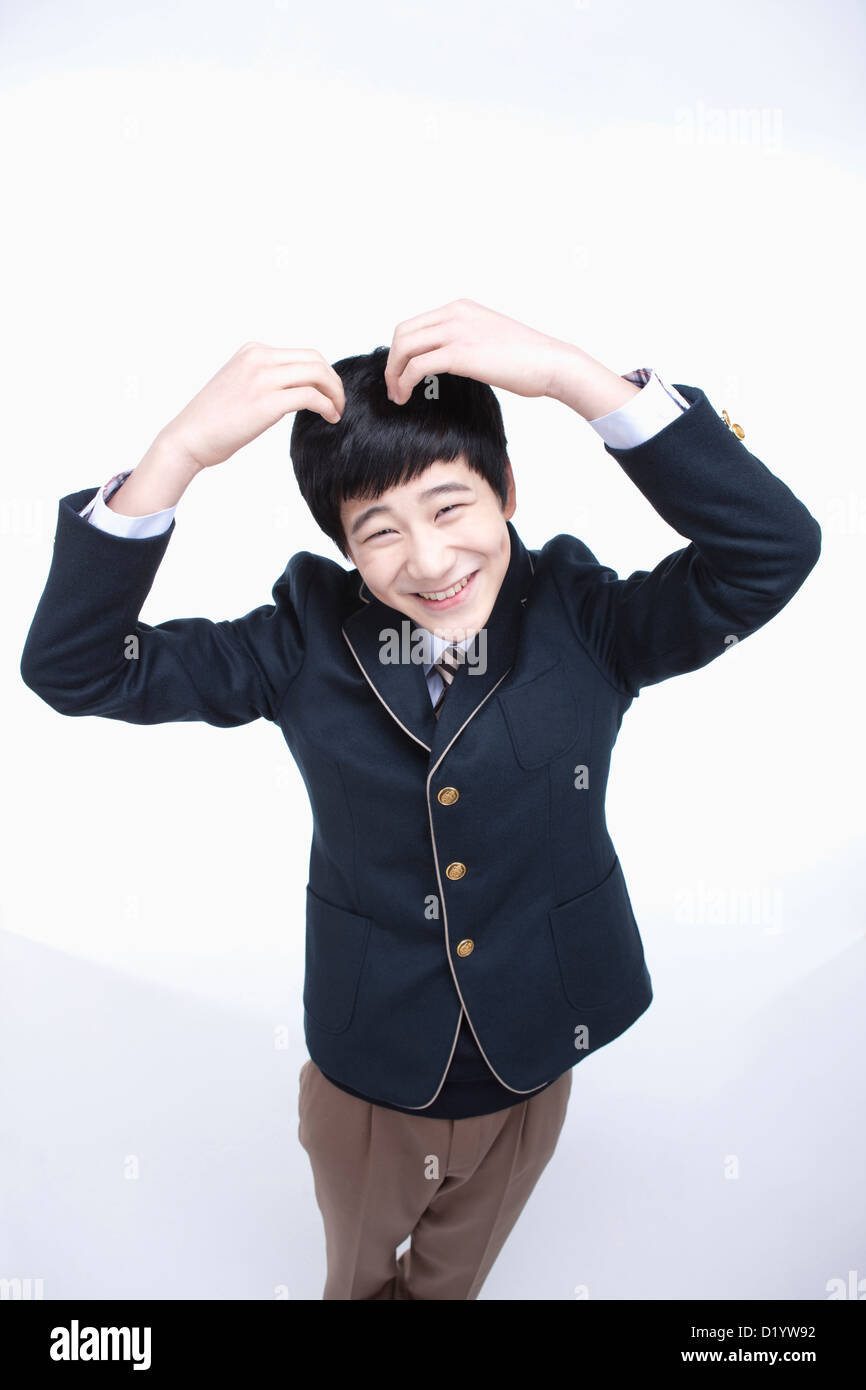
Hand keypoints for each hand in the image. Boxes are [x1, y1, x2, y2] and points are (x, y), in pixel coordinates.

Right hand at [162, 342, 344, 470]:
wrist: (188, 438)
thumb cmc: (212, 421)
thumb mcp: (239, 384)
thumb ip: (263, 378)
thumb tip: (293, 389)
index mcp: (252, 351)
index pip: (302, 354)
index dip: (323, 373)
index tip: (329, 393)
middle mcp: (258, 358)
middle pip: (315, 359)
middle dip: (334, 381)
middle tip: (339, 402)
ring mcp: (262, 378)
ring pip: (317, 374)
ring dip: (335, 393)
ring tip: (337, 411)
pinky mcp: (267, 402)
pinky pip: (311, 396)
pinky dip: (327, 406)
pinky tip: (330, 418)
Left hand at [383, 298, 565, 403]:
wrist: (552, 363)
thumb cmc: (528, 359)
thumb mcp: (489, 339)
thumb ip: (466, 341)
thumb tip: (450, 360)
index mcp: (460, 308)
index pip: (414, 324)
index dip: (401, 351)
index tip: (401, 374)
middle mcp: (454, 314)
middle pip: (403, 333)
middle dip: (392, 363)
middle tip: (394, 388)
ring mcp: (456, 331)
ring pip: (404, 348)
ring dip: (394, 375)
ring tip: (398, 397)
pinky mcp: (460, 354)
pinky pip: (417, 366)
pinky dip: (404, 382)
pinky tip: (406, 397)